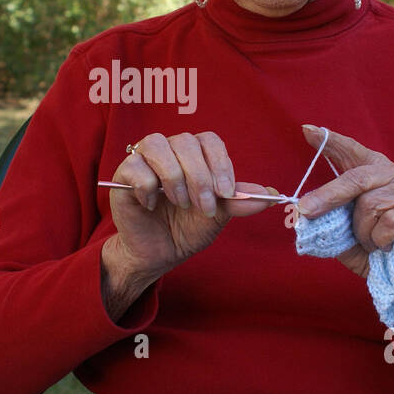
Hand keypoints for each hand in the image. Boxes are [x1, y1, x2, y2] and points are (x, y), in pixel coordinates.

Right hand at [104, 131, 276, 287]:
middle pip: (187, 142)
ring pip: (160, 146)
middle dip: (200, 177)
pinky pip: (136, 167)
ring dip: (175, 178)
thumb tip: (271, 195)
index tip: (226, 193)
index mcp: (194, 155)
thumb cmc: (187, 229)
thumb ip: (239, 202)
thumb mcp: (218, 217)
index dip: (219, 164)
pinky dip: (148, 188)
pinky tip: (151, 205)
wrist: (159, 252)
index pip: (209, 141)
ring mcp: (145, 159)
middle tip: (204, 207)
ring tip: (180, 204)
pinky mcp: (123, 173)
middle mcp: (170, 150)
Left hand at [294, 124, 393, 289]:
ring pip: (371, 207)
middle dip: (329, 197)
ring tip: (373, 242)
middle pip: (356, 179)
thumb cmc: (372, 244)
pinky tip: (388, 246)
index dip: (332, 142)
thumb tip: (303, 211)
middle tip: (307, 211)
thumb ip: (330, 216)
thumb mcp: (344, 228)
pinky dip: (380, 240)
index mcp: (376, 171)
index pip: (353, 151)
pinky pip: (389, 224)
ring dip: (364, 232)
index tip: (308, 130)